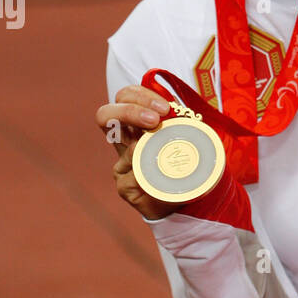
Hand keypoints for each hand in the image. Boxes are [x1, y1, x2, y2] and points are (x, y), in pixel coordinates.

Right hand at [96, 85, 181, 220]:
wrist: (187, 202)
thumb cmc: (189, 165)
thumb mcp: (189, 140)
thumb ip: (185, 126)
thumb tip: (191, 118)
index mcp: (139, 125)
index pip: (127, 97)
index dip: (140, 95)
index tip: (164, 107)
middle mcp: (125, 142)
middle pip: (106, 114)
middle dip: (129, 111)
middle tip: (155, 119)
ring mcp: (122, 164)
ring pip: (115, 144)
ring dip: (140, 143)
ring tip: (157, 145)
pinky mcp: (124, 186)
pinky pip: (129, 176)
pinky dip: (143, 173)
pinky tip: (156, 175)